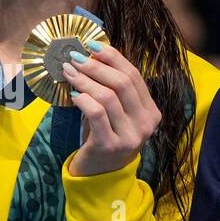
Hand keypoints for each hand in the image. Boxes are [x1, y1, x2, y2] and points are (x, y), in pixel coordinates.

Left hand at [62, 41, 160, 176]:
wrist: (100, 175)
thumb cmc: (106, 136)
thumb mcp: (116, 112)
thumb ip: (113, 88)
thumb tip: (93, 53)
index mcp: (151, 112)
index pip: (134, 76)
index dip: (113, 57)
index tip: (92, 45)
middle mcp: (146, 124)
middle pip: (122, 83)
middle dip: (96, 66)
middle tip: (75, 58)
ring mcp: (130, 136)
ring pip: (108, 96)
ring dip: (85, 80)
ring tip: (69, 72)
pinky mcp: (110, 145)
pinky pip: (96, 113)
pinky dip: (83, 99)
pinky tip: (73, 94)